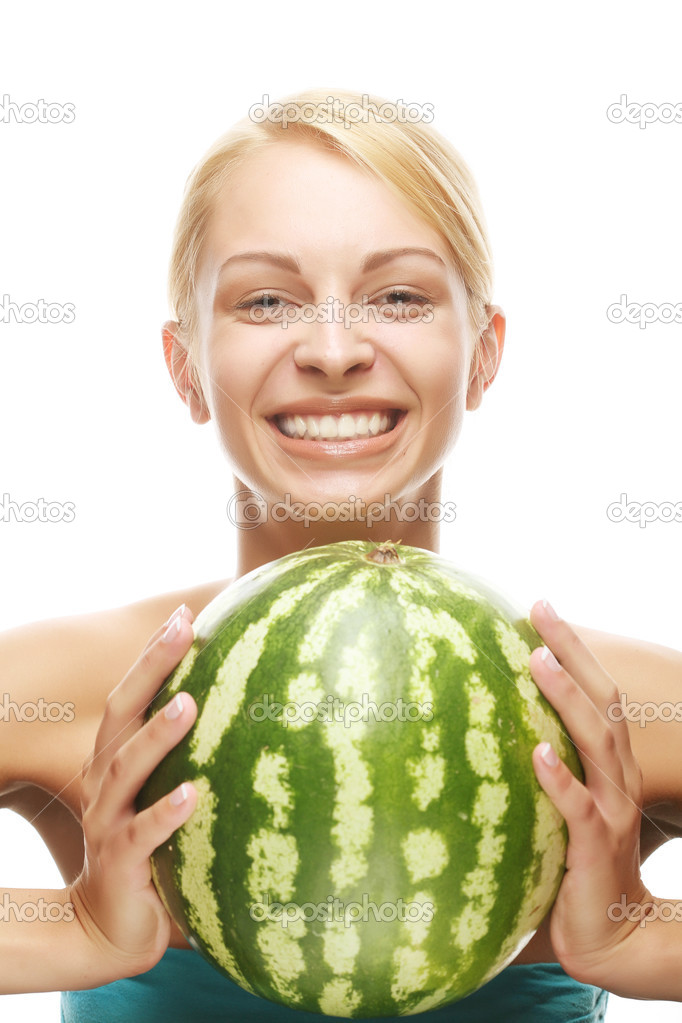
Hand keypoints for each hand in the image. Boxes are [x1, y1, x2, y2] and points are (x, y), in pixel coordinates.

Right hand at [68, 604, 198, 982]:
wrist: (111, 929)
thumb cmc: (153, 852)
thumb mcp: (171, 797)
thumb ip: (201, 762)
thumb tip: (266, 719)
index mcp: (117, 762)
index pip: (132, 696)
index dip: (153, 654)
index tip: (185, 613)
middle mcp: (105, 784)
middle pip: (120, 713)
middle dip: (149, 667)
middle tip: (182, 628)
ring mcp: (107, 822)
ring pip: (125, 769)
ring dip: (157, 735)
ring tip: (190, 705)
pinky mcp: (118, 863)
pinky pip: (140, 835)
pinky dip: (164, 813)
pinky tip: (193, 794)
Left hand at [528, 599, 656, 993]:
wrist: (609, 936)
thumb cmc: (575, 862)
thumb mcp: (561, 805)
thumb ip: (537, 768)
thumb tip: (479, 730)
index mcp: (608, 765)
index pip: (597, 693)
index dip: (574, 648)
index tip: (541, 607)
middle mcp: (616, 777)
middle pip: (604, 701)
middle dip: (574, 651)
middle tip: (543, 609)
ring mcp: (611, 809)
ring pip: (597, 742)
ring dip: (568, 698)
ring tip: (539, 662)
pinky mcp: (596, 846)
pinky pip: (579, 807)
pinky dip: (560, 778)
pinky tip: (537, 752)